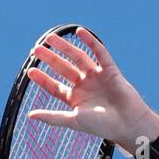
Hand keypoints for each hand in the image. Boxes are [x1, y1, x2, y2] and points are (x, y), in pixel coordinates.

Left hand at [25, 27, 158, 153]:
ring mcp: (97, 77)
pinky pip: (99, 52)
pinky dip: (90, 42)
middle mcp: (85, 86)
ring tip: (50, 38)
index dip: (43, 79)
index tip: (31, 70)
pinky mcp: (110, 70)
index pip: (55, 86)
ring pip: (78, 58)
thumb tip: (30, 115)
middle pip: (63, 69)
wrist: (128, 123)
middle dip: (50, 58)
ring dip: (64, 47)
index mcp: (76, 100)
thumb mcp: (74, 120)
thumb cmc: (102, 126)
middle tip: (36, 49)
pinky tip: (79, 32)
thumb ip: (53, 117)